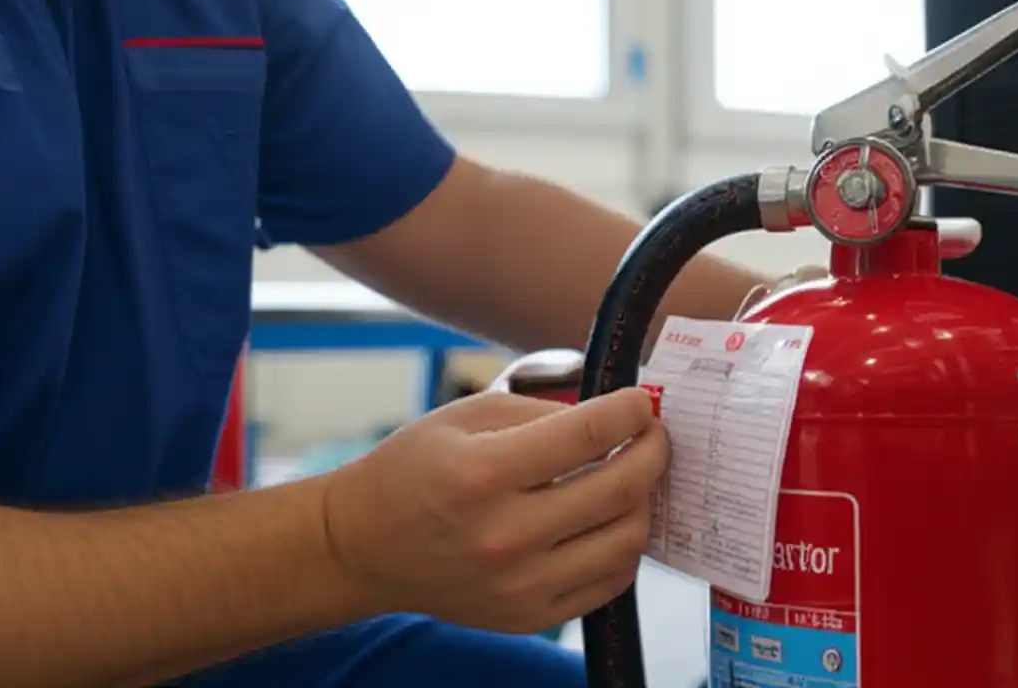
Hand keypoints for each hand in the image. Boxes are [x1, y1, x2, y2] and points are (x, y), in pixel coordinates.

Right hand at [321, 387, 668, 633]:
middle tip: (653, 436)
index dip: (631, 412)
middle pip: (620, 488)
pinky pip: (609, 582)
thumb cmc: (413, 471)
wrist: (363, 547)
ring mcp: (520, 584)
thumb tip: (613, 415)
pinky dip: (623, 546)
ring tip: (633, 479)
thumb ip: (542, 412)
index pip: (590, 435)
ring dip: (644, 501)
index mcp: (484, 473)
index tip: (643, 403)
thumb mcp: (465, 416)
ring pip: (626, 540)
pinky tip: (610, 521)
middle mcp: (505, 534)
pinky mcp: (529, 615)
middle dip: (653, 452)